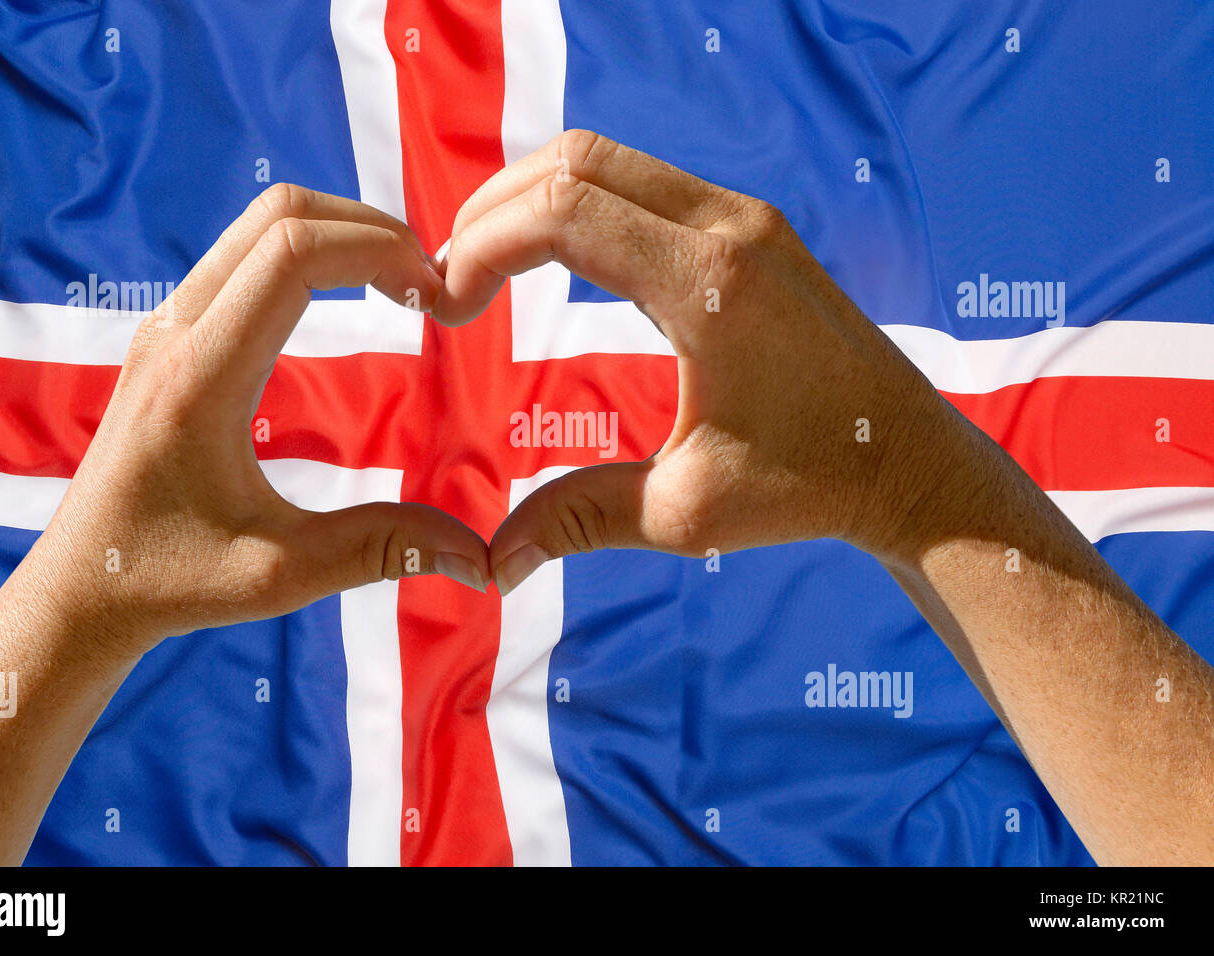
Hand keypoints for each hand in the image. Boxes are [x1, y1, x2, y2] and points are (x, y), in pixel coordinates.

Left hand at [35, 184, 490, 654]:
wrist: (81, 587)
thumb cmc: (169, 582)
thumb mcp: (282, 575)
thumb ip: (381, 550)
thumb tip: (477, 557)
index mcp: (199, 379)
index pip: (291, 254)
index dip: (378, 249)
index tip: (436, 295)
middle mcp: (175, 333)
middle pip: (278, 214)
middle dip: (369, 228)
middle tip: (429, 284)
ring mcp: (167, 327)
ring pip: (259, 226)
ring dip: (340, 236)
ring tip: (403, 287)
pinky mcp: (172, 337)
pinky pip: (245, 257)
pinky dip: (310, 256)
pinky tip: (353, 301)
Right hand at [432, 130, 966, 591]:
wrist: (908, 461)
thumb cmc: (810, 486)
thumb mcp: (685, 512)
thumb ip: (580, 520)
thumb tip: (493, 564)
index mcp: (710, 285)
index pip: (562, 211)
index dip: (480, 246)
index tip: (444, 307)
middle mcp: (730, 228)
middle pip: (573, 162)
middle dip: (492, 213)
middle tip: (451, 284)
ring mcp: (747, 218)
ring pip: (607, 160)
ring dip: (534, 201)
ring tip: (487, 270)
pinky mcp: (753, 228)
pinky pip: (644, 182)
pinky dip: (581, 204)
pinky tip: (554, 261)